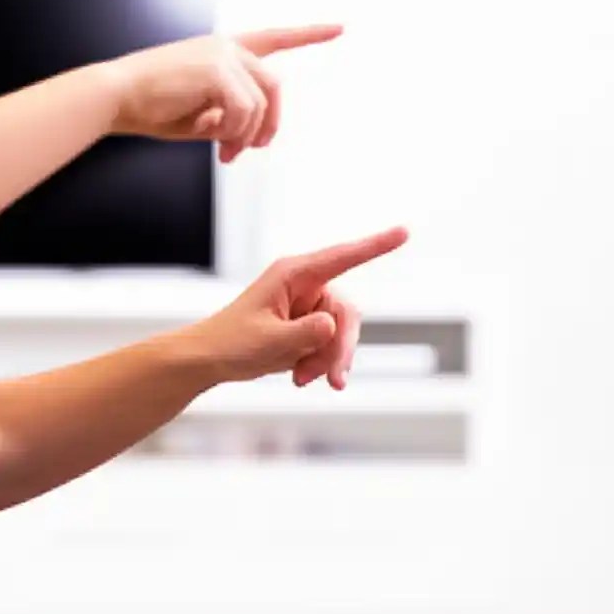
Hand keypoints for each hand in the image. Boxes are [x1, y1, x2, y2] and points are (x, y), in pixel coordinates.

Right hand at [105, 24, 342, 162]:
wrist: (116, 97)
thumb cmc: (149, 107)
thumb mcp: (199, 116)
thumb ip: (229, 120)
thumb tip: (252, 137)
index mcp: (220, 51)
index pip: (273, 38)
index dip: (307, 34)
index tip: (337, 29)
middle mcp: (225, 47)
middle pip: (273, 85)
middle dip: (269, 123)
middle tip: (250, 150)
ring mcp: (221, 55)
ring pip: (259, 103)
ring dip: (246, 135)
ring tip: (226, 153)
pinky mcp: (215, 69)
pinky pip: (243, 109)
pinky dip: (234, 132)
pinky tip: (217, 142)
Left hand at [185, 227, 408, 387]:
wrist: (209, 360)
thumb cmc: (231, 343)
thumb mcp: (270, 341)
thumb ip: (306, 333)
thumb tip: (333, 325)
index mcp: (293, 274)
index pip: (342, 257)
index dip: (375, 245)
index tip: (404, 232)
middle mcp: (305, 285)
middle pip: (346, 313)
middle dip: (341, 348)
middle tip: (334, 381)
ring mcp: (308, 306)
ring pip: (340, 334)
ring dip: (326, 360)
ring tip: (301, 379)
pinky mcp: (307, 327)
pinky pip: (330, 345)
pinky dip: (319, 363)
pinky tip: (299, 376)